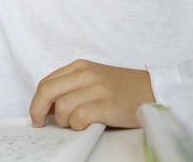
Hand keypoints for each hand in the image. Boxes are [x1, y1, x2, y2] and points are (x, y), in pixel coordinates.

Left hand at [29, 59, 154, 129]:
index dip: (37, 101)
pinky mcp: (107, 104)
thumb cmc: (124, 89)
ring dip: (65, 121)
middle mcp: (86, 74)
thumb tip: (48, 108)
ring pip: (62, 107)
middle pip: (47, 91)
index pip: (46, 83)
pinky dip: (78, 126)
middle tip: (41, 124)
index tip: (37, 115)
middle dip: (38, 110)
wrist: (155, 90)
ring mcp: (97, 88)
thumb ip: (72, 87)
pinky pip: (79, 117)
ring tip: (76, 124)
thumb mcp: (94, 80)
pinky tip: (87, 125)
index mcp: (80, 67)